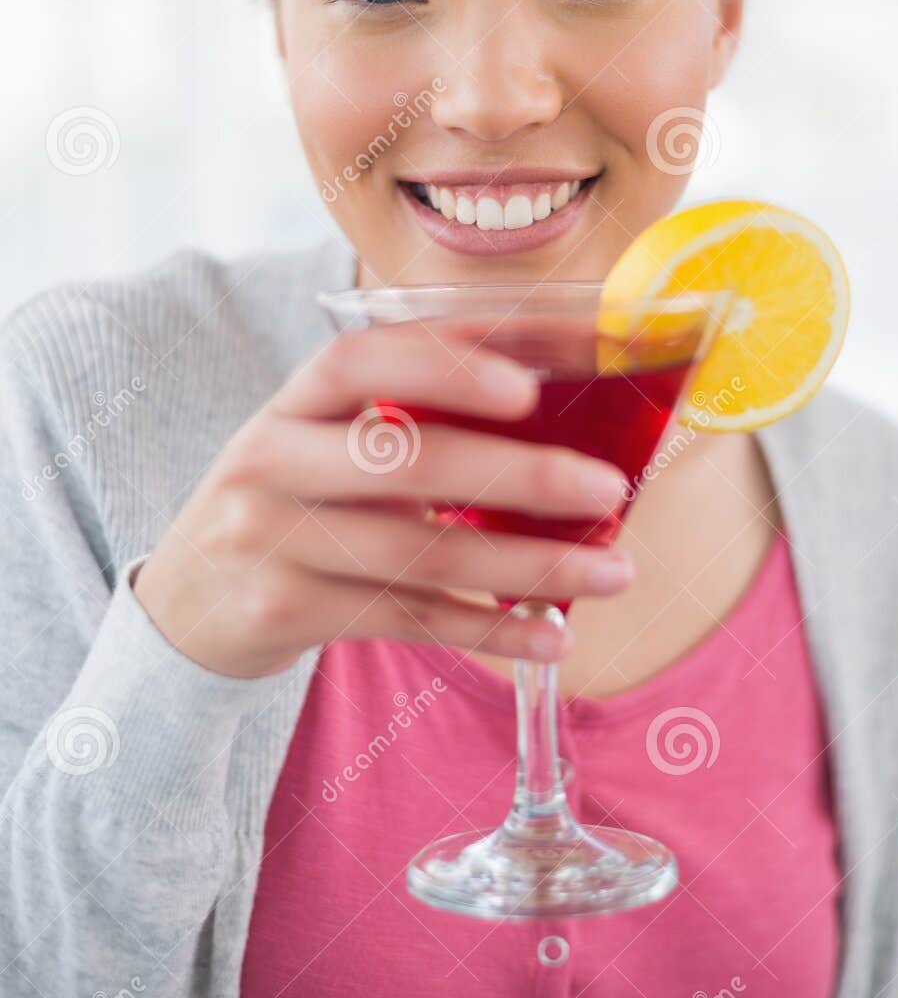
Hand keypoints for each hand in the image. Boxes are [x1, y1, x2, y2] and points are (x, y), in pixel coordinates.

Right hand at [132, 321, 633, 678]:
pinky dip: (490, 631)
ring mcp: (273, 539)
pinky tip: (554, 638)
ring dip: (529, 566)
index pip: (364, 360)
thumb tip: (566, 404)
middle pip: (405, 460)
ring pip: (420, 552)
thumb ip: (410, 419)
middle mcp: (273, 460)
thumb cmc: (290, 503)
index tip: (531, 382)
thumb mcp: (321, 441)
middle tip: (609, 487)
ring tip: (614, 571)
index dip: (446, 365)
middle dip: (519, 474)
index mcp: (293, 400)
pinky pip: (408, 620)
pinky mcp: (285, 611)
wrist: (184, 604)